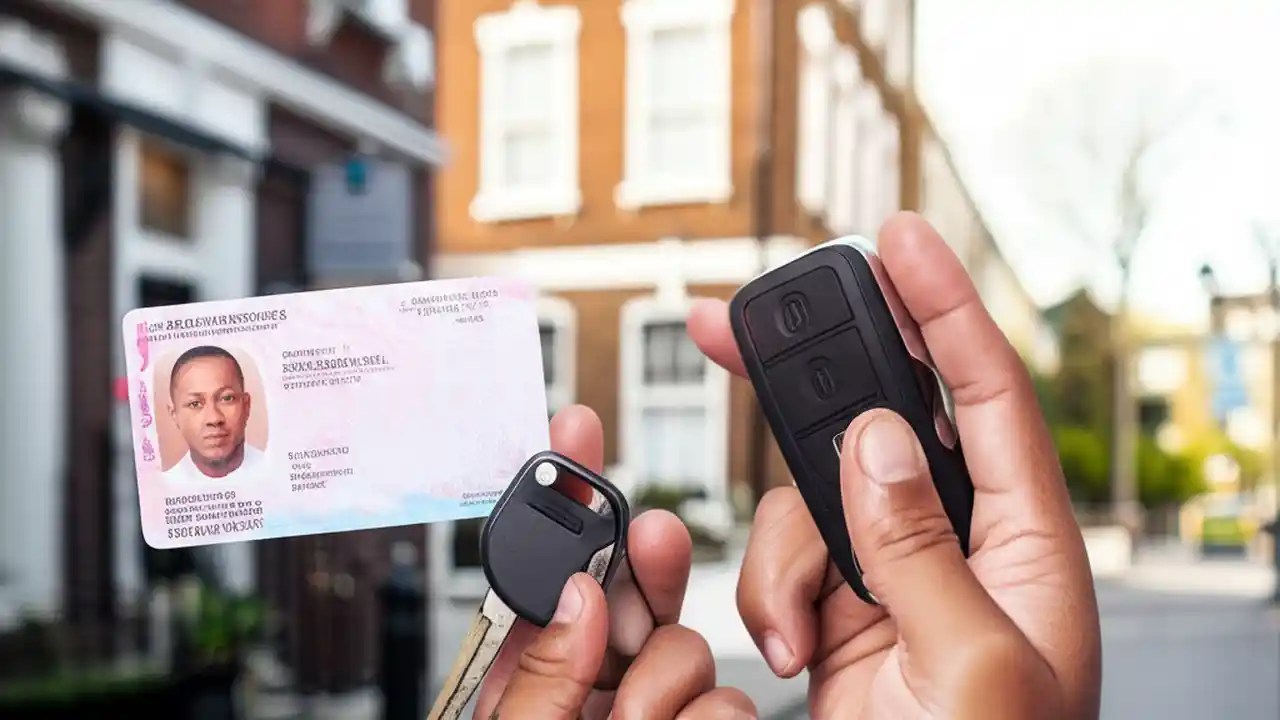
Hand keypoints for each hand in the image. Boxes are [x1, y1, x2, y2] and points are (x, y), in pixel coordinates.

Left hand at [474, 405, 756, 718]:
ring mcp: (658, 705)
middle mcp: (596, 679)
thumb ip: (540, 675)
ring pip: (690, 645)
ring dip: (666, 680)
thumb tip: (581, 599)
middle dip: (650, 559)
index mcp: (530, 670)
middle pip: (634, 585)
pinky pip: (729, 700)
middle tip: (655, 538)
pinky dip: (706, 719)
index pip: (548, 565)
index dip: (565, 495)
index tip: (575, 433)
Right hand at [687, 213, 1101, 718]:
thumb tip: (877, 440)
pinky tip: (791, 650)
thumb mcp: (971, 668)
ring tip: (798, 632)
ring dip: (782, 553)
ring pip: (809, 495)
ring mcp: (895, 571)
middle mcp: (959, 541)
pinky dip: (768, 593)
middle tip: (732, 324)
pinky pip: (782, 557)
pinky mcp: (843, 605)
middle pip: (878, 416)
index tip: (899, 237)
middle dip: (811, 377)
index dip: (943, 306)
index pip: (984, 394)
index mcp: (1026, 545)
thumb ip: (920, 547)